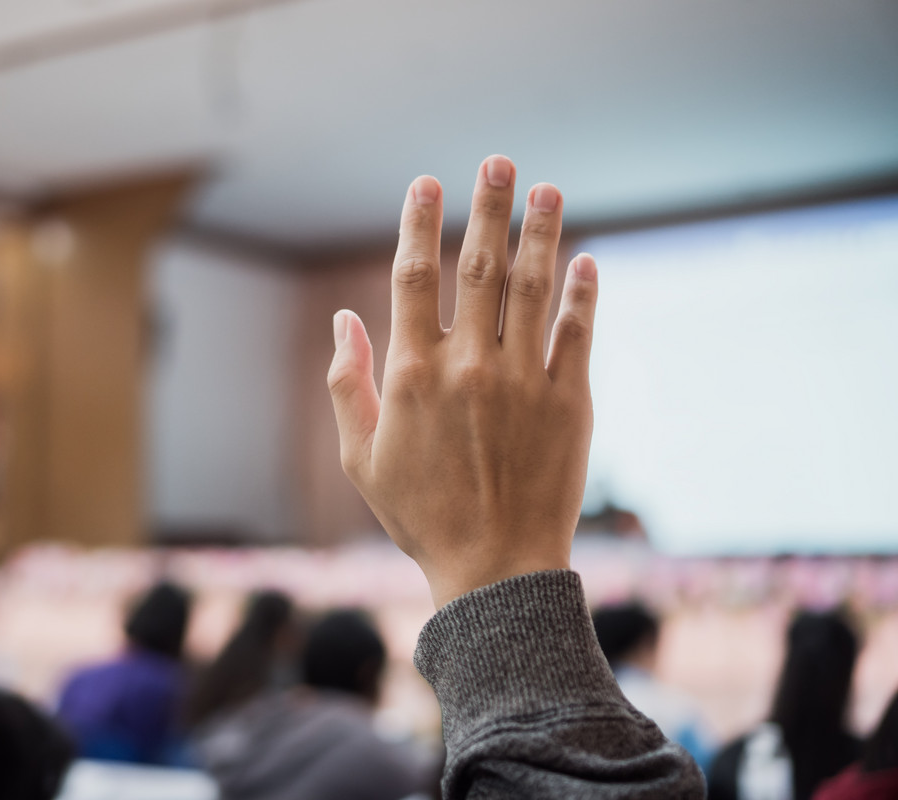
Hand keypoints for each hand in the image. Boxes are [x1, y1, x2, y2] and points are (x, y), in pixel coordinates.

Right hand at [327, 156, 598, 607]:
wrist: (494, 568)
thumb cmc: (419, 514)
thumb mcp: (361, 456)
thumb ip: (347, 383)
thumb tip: (343, 318)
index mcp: (414, 375)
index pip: (414, 277)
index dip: (418, 224)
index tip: (426, 183)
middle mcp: (470, 367)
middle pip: (480, 267)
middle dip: (488, 207)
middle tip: (497, 161)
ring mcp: (525, 382)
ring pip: (534, 289)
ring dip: (542, 233)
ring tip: (548, 189)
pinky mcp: (571, 403)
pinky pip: (579, 335)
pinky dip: (583, 295)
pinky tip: (586, 260)